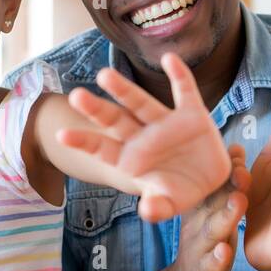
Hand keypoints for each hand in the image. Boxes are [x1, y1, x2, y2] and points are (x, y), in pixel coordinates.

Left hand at [59, 52, 230, 220]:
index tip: (61, 135)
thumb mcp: (169, 203)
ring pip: (140, 103)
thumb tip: (148, 211)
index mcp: (130, 158)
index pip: (101, 149)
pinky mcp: (191, 115)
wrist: (210, 181)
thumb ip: (158, 207)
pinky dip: (179, 76)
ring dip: (124, 90)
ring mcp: (165, 123)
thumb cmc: (178, 190)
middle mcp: (142, 136)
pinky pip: (184, 92)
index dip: (83, 142)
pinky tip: (169, 59)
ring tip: (104, 75)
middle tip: (75, 96)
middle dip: (96, 109)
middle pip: (114, 120)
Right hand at [161, 143, 248, 270]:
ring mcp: (200, 248)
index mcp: (202, 209)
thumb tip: (235, 146)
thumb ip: (225, 183)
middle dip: (228, 186)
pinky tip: (224, 252)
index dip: (225, 168)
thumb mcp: (213, 213)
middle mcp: (198, 224)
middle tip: (243, 170)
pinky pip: (211, 265)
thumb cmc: (206, 245)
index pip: (213, 184)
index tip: (237, 150)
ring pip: (213, 230)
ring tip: (239, 202)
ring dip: (226, 216)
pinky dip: (217, 258)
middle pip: (213, 202)